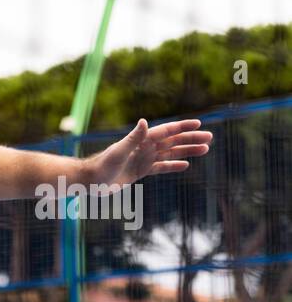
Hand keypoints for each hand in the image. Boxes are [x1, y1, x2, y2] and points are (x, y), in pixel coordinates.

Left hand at [82, 118, 211, 191]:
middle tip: (210, 138)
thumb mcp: (119, 151)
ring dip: (187, 151)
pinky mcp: (140, 171)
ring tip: (205, 149)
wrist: (91, 181)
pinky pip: (160, 167)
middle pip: (172, 141)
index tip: (199, 124)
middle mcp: (144, 147)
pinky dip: (172, 165)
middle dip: (190, 139)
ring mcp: (143, 159)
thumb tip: (144, 121)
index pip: (166, 131)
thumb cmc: (102, 165)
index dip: (182, 127)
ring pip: (170, 153)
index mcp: (141, 140)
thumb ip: (133, 137)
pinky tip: (185, 165)